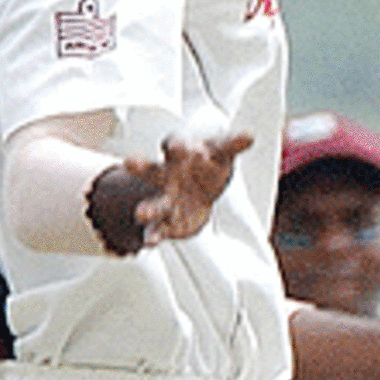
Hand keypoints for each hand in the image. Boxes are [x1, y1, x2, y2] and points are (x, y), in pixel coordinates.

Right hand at [125, 133, 253, 244]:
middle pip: (151, 170)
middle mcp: (166, 175)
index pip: (175, 145)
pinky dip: (154, 235)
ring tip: (140, 214)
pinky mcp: (167, 221)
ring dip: (147, 209)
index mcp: (180, 154)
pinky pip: (159, 229)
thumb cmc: (209, 164)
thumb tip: (249, 136)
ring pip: (153, 204)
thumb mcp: (221, 152)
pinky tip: (150, 243)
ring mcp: (165, 199)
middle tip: (130, 161)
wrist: (200, 189)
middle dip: (141, 167)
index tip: (177, 145)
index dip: (177, 145)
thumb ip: (232, 145)